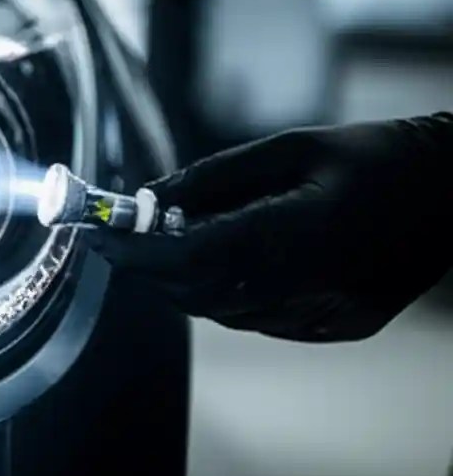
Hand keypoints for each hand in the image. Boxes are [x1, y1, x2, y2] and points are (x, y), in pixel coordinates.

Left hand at [87, 113, 452, 341]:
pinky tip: (232, 260)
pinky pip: (258, 319)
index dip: (132, 249)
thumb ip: (213, 178)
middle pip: (195, 293)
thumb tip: (147, 198)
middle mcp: (308, 283)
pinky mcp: (338, 326)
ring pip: (222, 311)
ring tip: (175, 240)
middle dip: (150, 267)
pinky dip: (228, 293)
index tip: (96, 234)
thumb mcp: (291, 148)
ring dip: (185, 281)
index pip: (186, 256)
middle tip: (123, 236)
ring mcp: (326, 313)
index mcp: (296, 231)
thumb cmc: (378, 155)